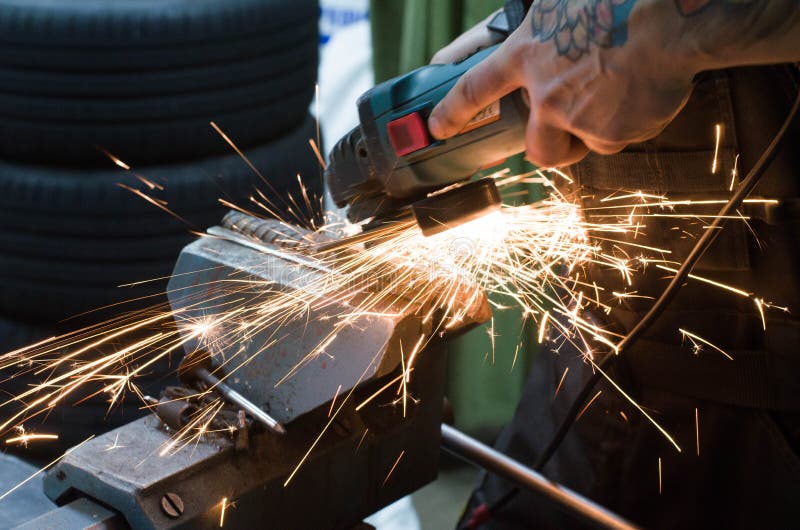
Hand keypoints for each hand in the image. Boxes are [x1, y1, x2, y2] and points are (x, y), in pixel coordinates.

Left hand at [428, 0, 697, 167]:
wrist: (669, 20)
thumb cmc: (620, 1)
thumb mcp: (560, 5)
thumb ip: (544, 30)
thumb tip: (537, 43)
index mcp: (528, 53)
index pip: (476, 88)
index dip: (454, 111)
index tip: (439, 128)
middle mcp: (546, 92)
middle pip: (536, 148)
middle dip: (550, 149)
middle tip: (567, 138)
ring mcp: (576, 118)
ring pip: (584, 143)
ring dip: (598, 130)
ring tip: (622, 95)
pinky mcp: (609, 134)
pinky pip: (617, 138)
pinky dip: (629, 123)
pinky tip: (642, 93)